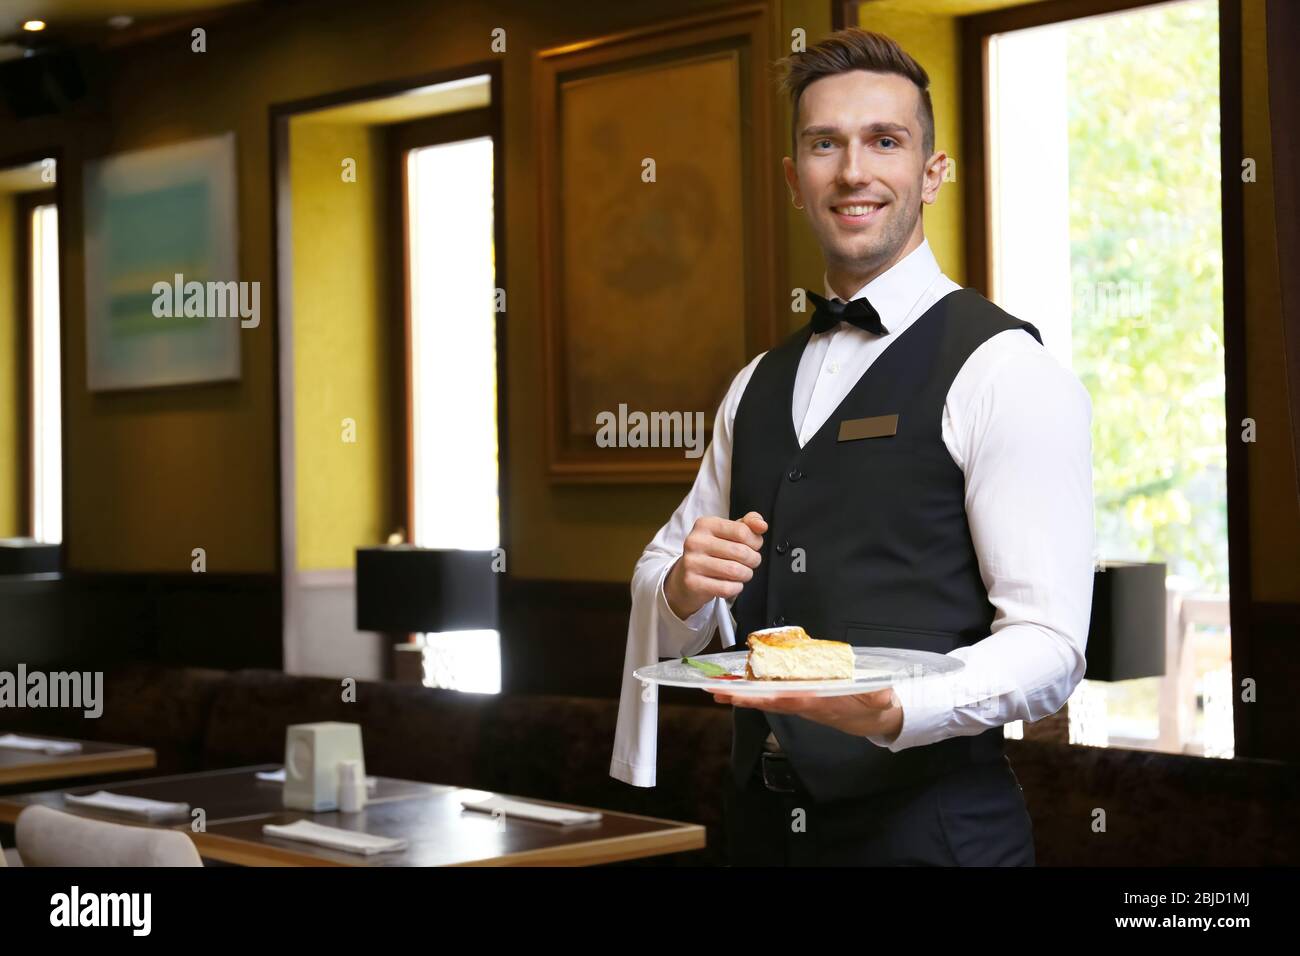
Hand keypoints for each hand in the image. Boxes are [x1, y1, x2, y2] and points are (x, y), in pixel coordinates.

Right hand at [664, 512, 767, 619]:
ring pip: (735, 571)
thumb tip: (761, 525)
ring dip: (746, 575)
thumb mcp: (727, 533)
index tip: (753, 547)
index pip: (742, 531)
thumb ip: (747, 524)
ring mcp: (692, 562)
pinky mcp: (692, 583)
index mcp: (705, 524)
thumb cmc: (711, 553)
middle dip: (753, 560)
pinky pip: (726, 588)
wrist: (685, 577)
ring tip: (742, 574)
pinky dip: (736, 588)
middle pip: (740, 552)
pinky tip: (731, 584)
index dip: (755, 542)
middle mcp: (695, 541)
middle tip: (750, 563)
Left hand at [711, 687, 903, 744]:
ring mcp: (802, 701)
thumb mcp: (880, 699)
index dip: (764, 698)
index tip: (742, 695)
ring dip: (744, 694)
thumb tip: (881, 694)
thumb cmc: (874, 704)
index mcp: (820, 703)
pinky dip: (757, 690)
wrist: (877, 716)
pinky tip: (742, 686)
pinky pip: (775, 694)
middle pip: (769, 700)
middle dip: (742, 697)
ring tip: (719, 688)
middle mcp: (805, 704)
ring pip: (768, 697)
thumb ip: (879, 696)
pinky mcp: (802, 697)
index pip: (788, 700)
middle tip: (715, 691)